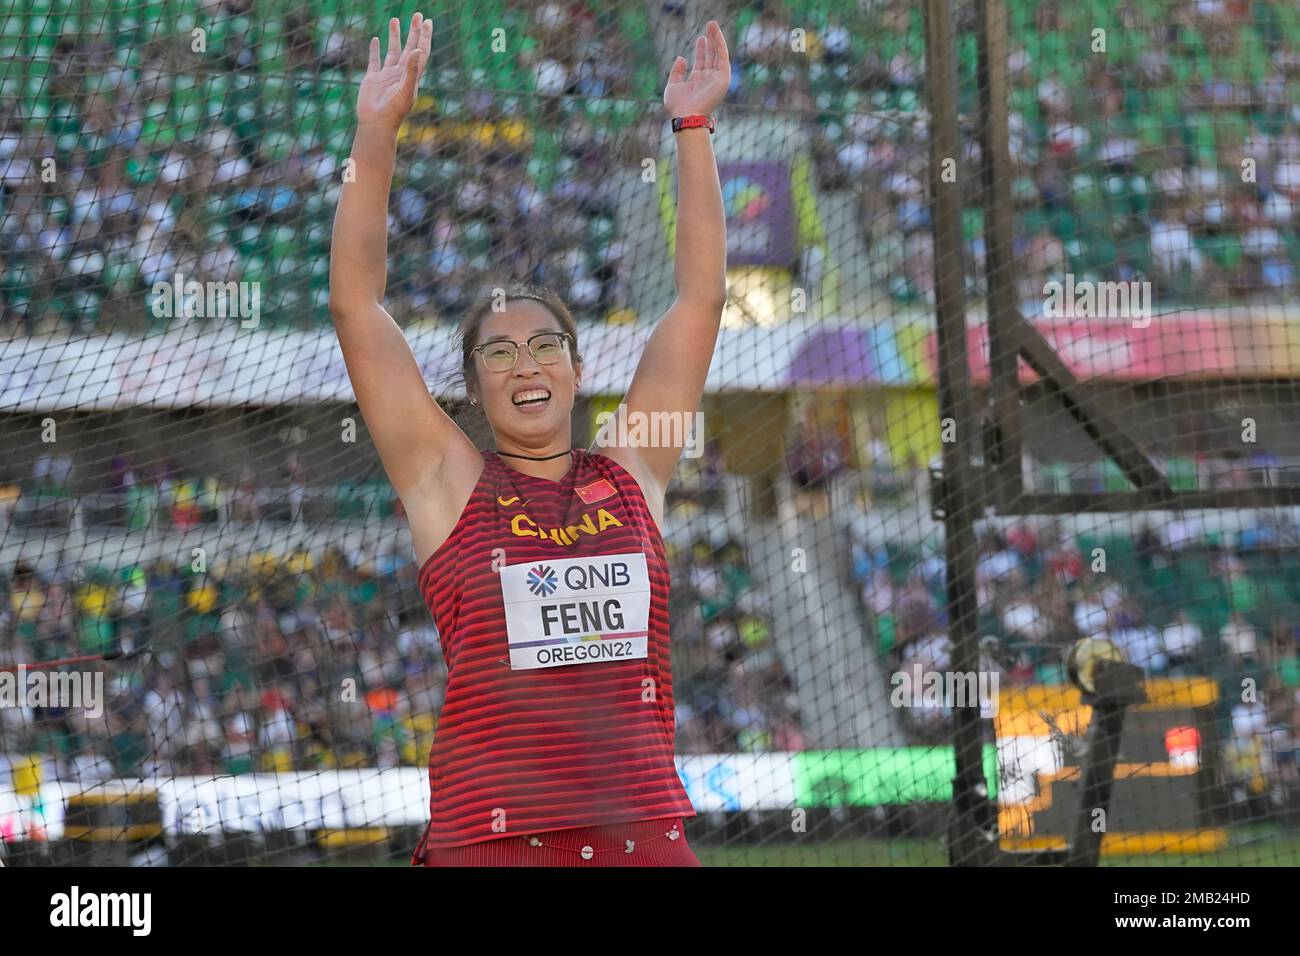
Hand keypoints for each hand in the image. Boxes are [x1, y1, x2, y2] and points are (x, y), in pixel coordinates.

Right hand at [356, 13, 432, 129]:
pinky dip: (375, 50)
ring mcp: (387, 76)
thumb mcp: (405, 89)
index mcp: (411, 76)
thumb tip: (418, 50)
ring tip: (395, 20)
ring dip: (395, 36)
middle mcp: (400, 73)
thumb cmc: (393, 110)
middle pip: (410, 47)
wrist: (376, 124)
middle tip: (417, 15)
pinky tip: (375, 40)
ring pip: (393, 51)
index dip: (425, 37)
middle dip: (414, 31)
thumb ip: (412, 70)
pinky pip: (374, 60)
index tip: (427, 22)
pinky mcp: (373, 79)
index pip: (421, 52)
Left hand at [662, 20, 730, 118]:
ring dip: (716, 38)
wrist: (686, 115)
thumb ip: (677, 71)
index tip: (700, 38)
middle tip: (709, 25)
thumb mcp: (673, 85)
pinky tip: (716, 34)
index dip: (702, 49)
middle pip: (711, 55)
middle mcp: (708, 79)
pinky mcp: (723, 78)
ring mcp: (716, 78)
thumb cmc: (678, 106)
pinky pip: (723, 57)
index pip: (702, 61)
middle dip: (711, 40)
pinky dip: (720, 44)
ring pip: (718, 54)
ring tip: (712, 24)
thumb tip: (682, 57)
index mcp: (697, 80)